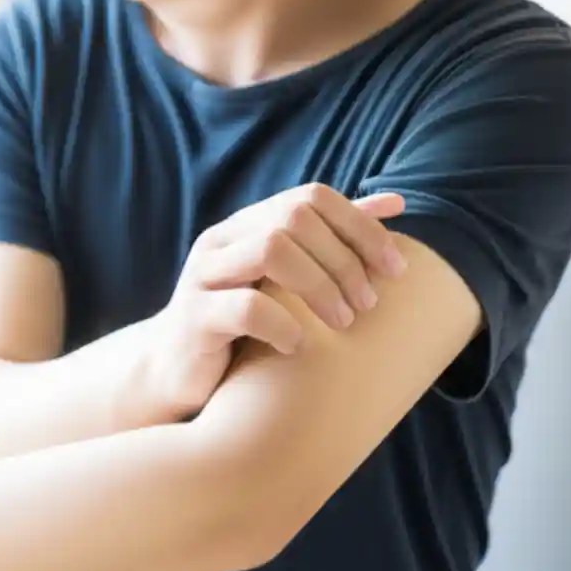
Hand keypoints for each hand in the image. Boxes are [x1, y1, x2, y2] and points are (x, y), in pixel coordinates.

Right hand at [147, 183, 406, 411]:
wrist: (174, 373)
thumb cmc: (240, 326)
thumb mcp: (285, 278)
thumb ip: (331, 239)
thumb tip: (395, 204)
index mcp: (245, 225)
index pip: (311, 197)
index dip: (360, 226)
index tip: (396, 269)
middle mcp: (222, 241)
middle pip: (293, 219)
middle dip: (343, 260)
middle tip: (368, 304)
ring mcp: (202, 277)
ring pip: (271, 250)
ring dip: (320, 286)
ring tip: (343, 322)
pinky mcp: (194, 319)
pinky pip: (247, 307)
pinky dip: (284, 325)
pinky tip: (297, 347)